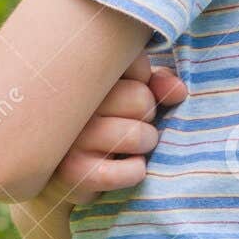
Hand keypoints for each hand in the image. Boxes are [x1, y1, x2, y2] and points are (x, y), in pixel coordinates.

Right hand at [52, 53, 187, 204]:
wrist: (60, 174)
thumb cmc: (105, 124)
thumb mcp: (130, 95)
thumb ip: (156, 84)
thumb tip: (178, 90)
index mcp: (86, 75)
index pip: (137, 64)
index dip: (145, 81)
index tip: (130, 90)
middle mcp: (75, 103)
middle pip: (141, 99)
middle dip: (147, 113)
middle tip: (129, 121)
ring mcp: (73, 137)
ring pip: (138, 134)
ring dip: (145, 143)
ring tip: (129, 145)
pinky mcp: (75, 171)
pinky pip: (131, 170)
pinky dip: (136, 171)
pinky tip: (123, 166)